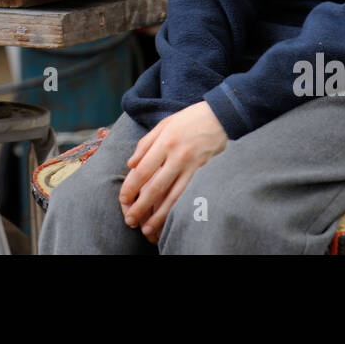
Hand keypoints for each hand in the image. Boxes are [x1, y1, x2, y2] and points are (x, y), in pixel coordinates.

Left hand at [119, 101, 227, 244]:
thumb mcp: (163, 124)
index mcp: (165, 142)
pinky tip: (170, 219)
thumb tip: (130, 165)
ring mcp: (192, 167)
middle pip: (155, 187)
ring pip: (173, 196)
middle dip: (140, 207)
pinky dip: (178, 208)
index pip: (142, 171)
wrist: (221, 117)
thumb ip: (145, 144)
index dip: (130, 187)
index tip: (123, 199)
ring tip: (148, 228)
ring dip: (159, 215)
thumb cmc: (189, 119)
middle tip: (130, 220)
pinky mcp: (204, 173)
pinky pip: (188, 195)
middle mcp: (178, 156)